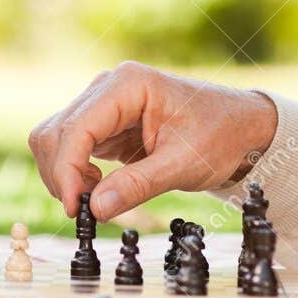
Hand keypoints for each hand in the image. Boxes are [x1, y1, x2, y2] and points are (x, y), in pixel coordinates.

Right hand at [28, 62, 278, 220]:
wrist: (241, 128)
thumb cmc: (220, 136)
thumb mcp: (183, 164)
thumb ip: (138, 185)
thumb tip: (95, 209)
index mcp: (128, 85)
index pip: (77, 128)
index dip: (67, 170)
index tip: (75, 208)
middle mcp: (108, 88)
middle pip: (56, 132)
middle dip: (61, 175)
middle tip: (84, 212)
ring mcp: (103, 104)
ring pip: (56, 139)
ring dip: (63, 175)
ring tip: (95, 200)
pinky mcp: (105, 123)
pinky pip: (71, 147)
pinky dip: (73, 173)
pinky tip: (97, 190)